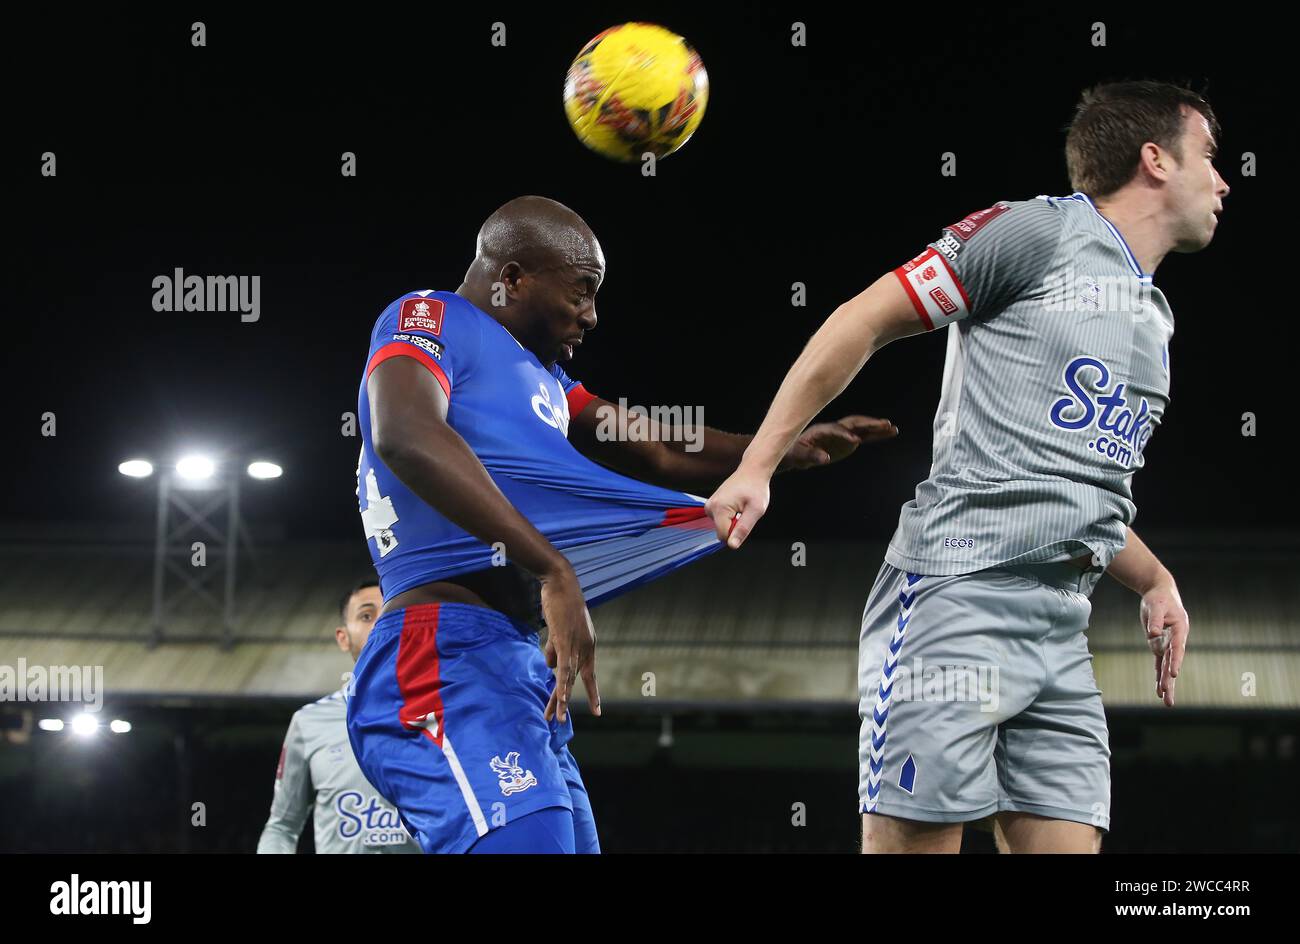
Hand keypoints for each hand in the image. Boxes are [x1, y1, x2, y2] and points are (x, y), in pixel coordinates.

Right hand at [540, 563, 599, 722]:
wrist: (560, 582)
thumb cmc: (560, 602)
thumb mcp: (558, 630)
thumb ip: (554, 649)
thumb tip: (549, 667)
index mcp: (588, 645)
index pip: (590, 675)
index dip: (593, 693)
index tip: (597, 711)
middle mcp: (586, 648)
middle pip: (574, 680)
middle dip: (567, 701)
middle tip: (563, 722)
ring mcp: (576, 645)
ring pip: (567, 679)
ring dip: (561, 699)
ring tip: (557, 717)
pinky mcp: (564, 641)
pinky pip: (563, 668)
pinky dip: (562, 685)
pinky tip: (561, 699)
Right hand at [705, 465, 770, 549]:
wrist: (751, 471)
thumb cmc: (755, 488)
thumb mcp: (756, 511)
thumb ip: (743, 529)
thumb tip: (732, 545)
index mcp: (719, 509)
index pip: (723, 537)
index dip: (737, 534)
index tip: (746, 520)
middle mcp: (710, 507)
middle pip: (722, 532)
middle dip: (735, 527)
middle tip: (745, 512)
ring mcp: (709, 505)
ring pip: (721, 526)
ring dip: (733, 521)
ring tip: (742, 507)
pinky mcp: (712, 505)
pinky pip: (720, 520)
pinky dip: (730, 516)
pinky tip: (737, 505)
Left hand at [778, 415, 897, 470]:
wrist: (796, 452)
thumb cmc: (795, 453)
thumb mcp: (800, 456)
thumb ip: (813, 456)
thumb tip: (826, 458)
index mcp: (821, 430)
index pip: (836, 429)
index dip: (845, 434)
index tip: (856, 440)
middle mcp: (834, 429)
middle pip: (853, 423)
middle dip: (868, 424)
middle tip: (883, 424)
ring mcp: (843, 434)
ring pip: (862, 428)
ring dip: (877, 427)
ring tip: (893, 428)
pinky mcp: (848, 441)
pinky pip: (865, 437)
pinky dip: (876, 435)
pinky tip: (889, 433)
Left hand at [1139, 581, 1188, 706]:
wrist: (1159, 593)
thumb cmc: (1159, 598)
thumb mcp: (1155, 606)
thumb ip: (1155, 620)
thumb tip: (1152, 634)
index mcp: (1179, 630)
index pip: (1177, 648)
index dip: (1175, 661)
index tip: (1173, 674)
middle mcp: (1176, 640)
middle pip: (1173, 664)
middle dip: (1170, 682)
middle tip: (1168, 700)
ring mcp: (1167, 645)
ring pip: (1166, 667)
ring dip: (1165, 684)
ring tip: (1166, 701)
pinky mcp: (1159, 646)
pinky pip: (1159, 664)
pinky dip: (1158, 675)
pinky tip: (1159, 690)